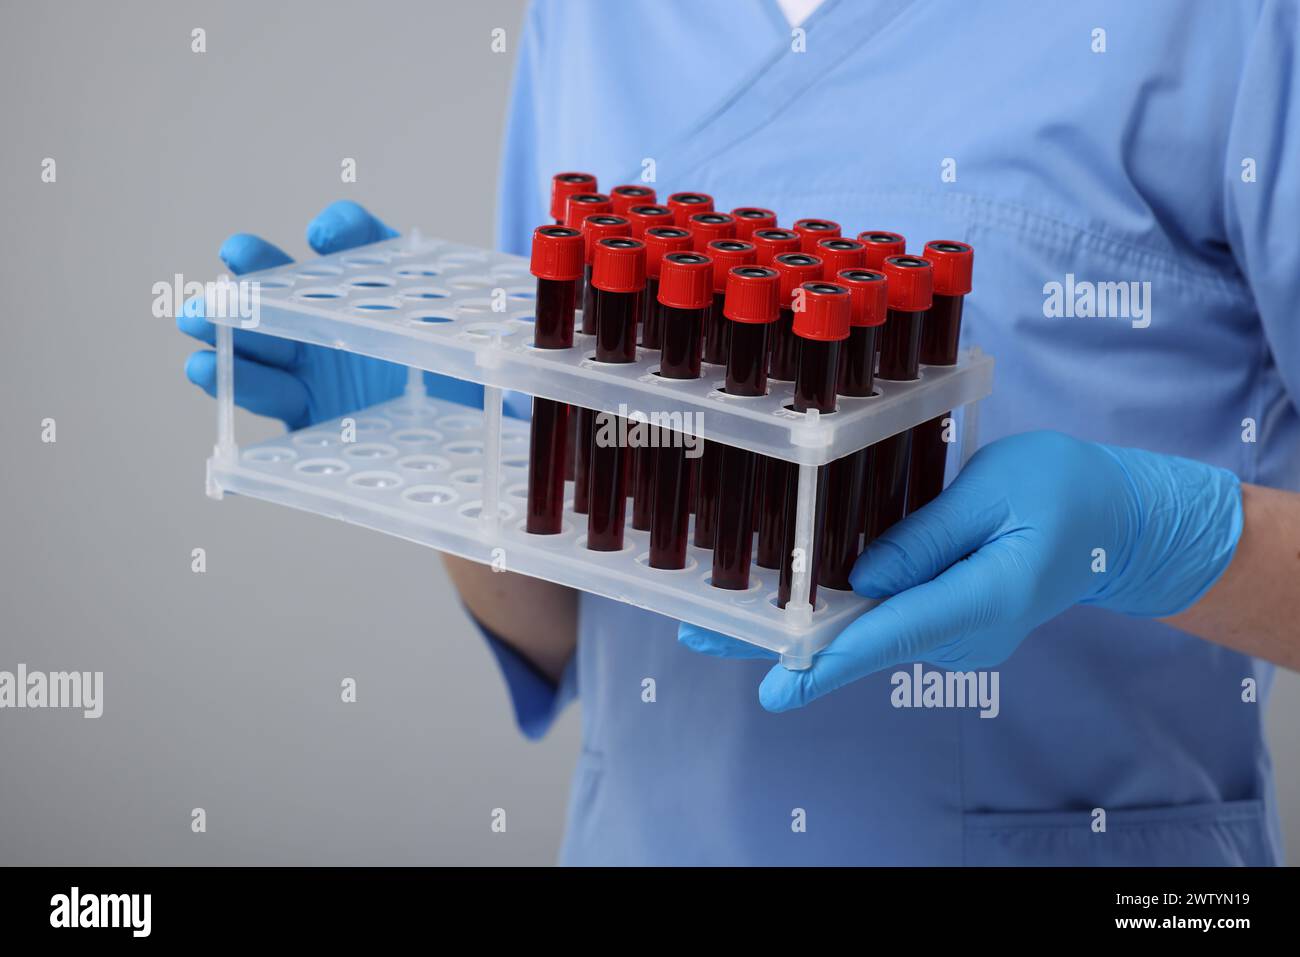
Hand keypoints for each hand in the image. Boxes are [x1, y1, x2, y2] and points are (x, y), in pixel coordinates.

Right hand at [179, 200, 489, 427]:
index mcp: (386, 291)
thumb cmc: (468, 390)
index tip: (328, 237)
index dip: (345, 234)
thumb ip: (495, 333)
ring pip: (265, 336)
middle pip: (294, 284)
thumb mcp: (485, 356)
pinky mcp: (301, 407)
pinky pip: (262, 391)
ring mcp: (317, 361)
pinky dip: (232, 379)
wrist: (460, 446)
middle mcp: (344, 318)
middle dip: (261, 268)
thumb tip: (535, 320)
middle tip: (239, 256)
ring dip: (228, 323)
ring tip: (198, 316)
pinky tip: (205, 365)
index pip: (364, 245)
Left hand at [679, 430, 1242, 711]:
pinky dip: (834, 615)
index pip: (890, 632)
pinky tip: (784, 604)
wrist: (1119, 522)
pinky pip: (884, 621)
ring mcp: (954, 634)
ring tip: (718, 617)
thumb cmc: (1065, 491)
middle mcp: (961, 633)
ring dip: (799, 628)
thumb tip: (860, 577)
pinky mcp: (945, 621)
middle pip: (861, 643)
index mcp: (981, 599)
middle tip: (699, 634)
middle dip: (782, 643)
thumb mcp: (996, 491)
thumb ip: (927, 536)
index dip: (827, 658)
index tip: (777, 684)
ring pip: (866, 635)